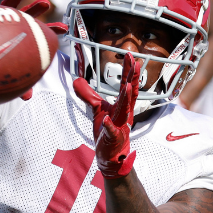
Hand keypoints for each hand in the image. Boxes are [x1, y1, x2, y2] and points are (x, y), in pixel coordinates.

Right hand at [2, 0, 67, 100]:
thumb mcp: (2, 74)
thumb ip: (16, 84)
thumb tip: (27, 98)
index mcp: (18, 40)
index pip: (37, 36)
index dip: (51, 32)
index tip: (64, 30)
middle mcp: (13, 29)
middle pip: (32, 22)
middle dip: (46, 19)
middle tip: (61, 20)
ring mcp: (2, 21)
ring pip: (20, 12)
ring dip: (34, 7)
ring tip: (46, 4)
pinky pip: (1, 6)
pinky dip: (11, 0)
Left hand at [72, 51, 139, 178]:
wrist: (110, 156)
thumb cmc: (107, 131)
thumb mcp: (97, 110)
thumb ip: (89, 95)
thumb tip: (76, 80)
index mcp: (122, 106)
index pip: (126, 86)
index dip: (128, 72)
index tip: (131, 57)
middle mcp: (124, 114)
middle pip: (130, 94)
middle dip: (133, 78)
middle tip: (136, 63)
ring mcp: (120, 126)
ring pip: (124, 110)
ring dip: (126, 98)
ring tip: (128, 86)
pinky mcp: (113, 139)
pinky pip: (111, 131)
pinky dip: (109, 126)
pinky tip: (106, 119)